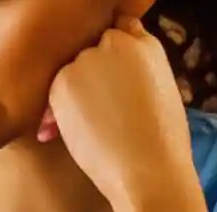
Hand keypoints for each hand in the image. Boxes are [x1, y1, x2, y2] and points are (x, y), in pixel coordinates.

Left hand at [41, 15, 194, 206]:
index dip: (116, 66)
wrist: (145, 168)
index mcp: (145, 43)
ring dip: (75, 95)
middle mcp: (114, 43)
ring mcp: (85, 60)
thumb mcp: (160, 89)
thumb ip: (137, 67)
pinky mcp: (62, 82)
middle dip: (93, 79)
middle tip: (107, 112)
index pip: (120, 37)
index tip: (118, 90)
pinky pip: (56, 93)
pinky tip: (82, 132)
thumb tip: (115, 64)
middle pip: (91, 54)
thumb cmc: (161, 140)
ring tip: (96, 126)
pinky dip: (60, 112)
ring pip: (71, 73)